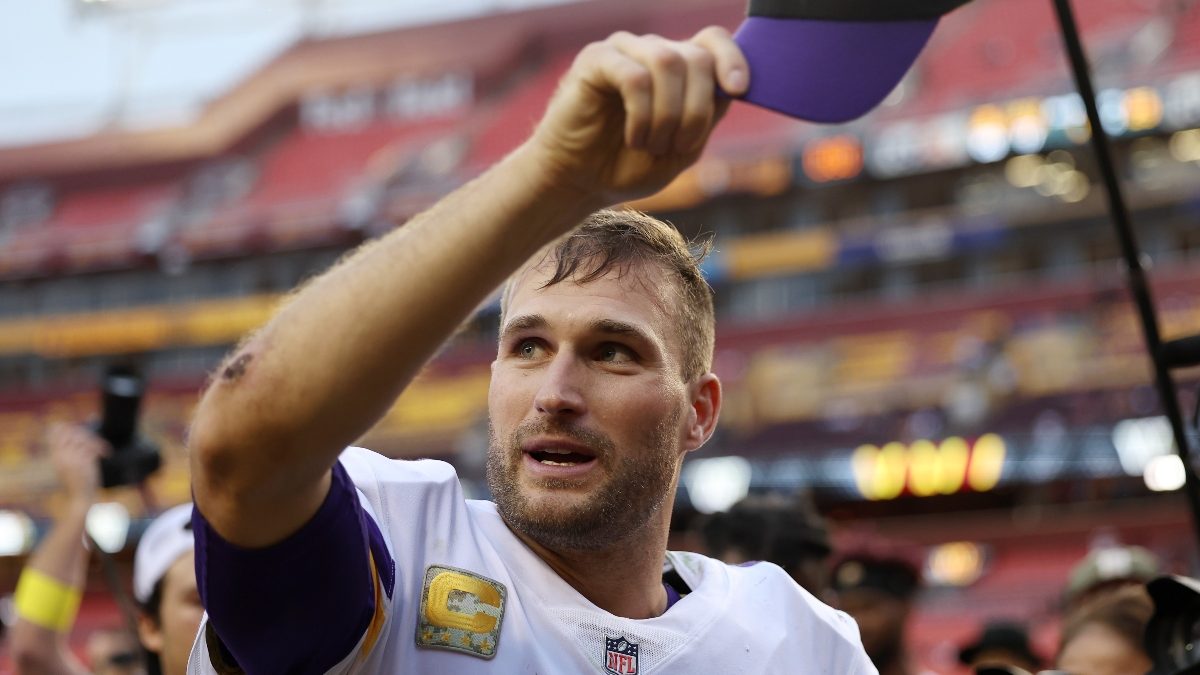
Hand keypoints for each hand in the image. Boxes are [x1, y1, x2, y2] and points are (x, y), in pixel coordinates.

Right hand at [45, 423, 107, 503]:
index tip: (83, 433)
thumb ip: (73, 449)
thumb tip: (83, 435)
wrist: (80, 499)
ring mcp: (71, 459)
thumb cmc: (78, 482)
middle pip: (72, 432)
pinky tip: (107, 454)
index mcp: (55, 456)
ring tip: (103, 449)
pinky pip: (92, 447)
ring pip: (83, 438)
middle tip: (96, 443)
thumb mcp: (71, 465)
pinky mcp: (83, 463)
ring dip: (96, 441)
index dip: (71, 427)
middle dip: (86, 434)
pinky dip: (102, 447)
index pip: (57, 432)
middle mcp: (61, 456)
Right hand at [525, 27, 748, 203]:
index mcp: (678, 70)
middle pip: (697, 58)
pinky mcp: (596, 60)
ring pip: (668, 62)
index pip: (713, 41)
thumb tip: (731, 87)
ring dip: (668, 115)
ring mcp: (624, 51)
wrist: (579, 182)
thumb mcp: (683, 149)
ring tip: (650, 145)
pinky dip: (642, 114)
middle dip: (695, 110)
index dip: (733, 58)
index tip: (738, 89)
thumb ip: (708, 116)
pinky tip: (634, 137)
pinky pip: (635, 76)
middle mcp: (653, 52)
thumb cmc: (627, 166)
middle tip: (675, 147)